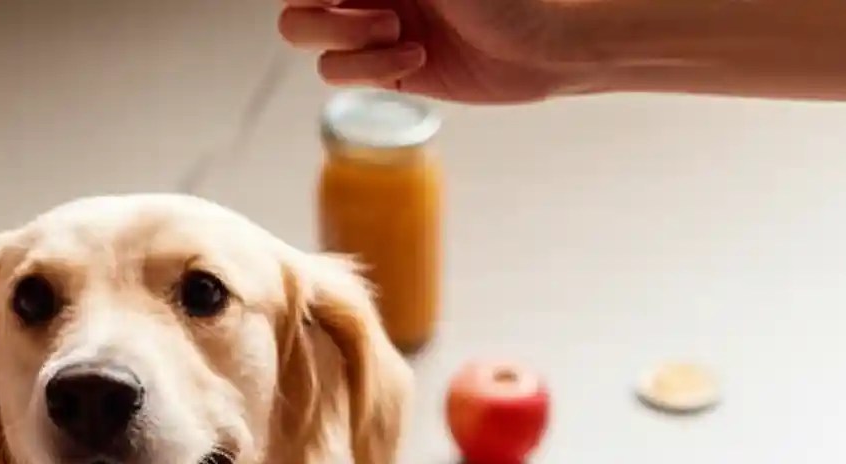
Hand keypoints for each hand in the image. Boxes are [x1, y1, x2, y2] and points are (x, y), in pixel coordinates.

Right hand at [277, 0, 593, 103]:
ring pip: (313, 43)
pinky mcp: (388, 69)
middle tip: (372, 14)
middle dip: (322, 16)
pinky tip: (416, 58)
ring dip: (349, 43)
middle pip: (296, 8)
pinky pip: (342, 74)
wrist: (549, 44)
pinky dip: (370, 69)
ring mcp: (375, 28)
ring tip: (398, 36)